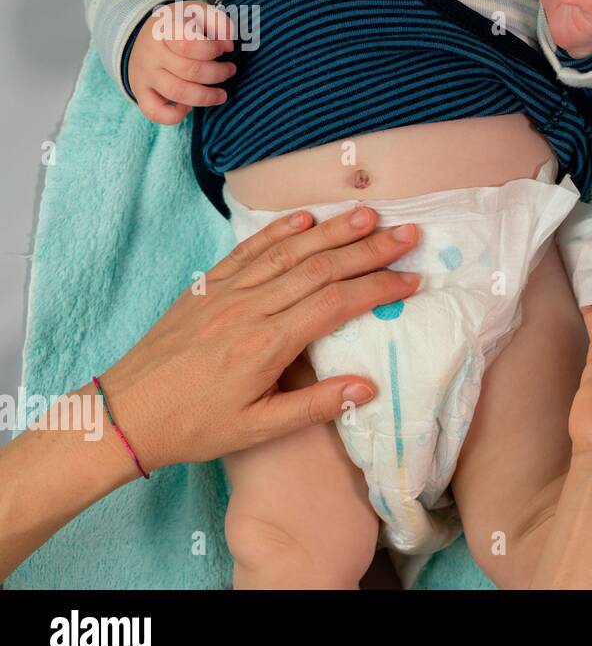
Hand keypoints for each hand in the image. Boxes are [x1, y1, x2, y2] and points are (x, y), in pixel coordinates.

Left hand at [96, 206, 421, 471]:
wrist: (125, 414)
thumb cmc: (194, 427)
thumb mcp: (257, 430)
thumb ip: (315, 406)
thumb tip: (368, 386)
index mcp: (267, 345)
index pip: (337, 304)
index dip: (379, 288)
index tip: (412, 280)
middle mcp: (251, 308)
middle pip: (322, 268)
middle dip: (370, 249)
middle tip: (408, 234)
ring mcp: (226, 291)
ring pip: (291, 251)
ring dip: (333, 230)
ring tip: (369, 215)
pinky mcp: (207, 286)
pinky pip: (250, 249)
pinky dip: (280, 230)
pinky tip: (306, 218)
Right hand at [127, 0, 237, 124]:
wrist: (148, 34)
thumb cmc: (182, 24)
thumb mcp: (199, 12)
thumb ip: (219, 21)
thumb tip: (229, 44)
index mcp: (164, 29)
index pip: (188, 43)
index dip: (214, 49)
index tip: (225, 48)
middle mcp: (151, 52)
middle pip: (190, 71)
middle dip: (219, 73)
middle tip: (230, 70)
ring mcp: (144, 74)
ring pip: (178, 92)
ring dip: (207, 97)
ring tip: (222, 94)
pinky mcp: (141, 92)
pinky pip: (154, 112)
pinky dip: (175, 115)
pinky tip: (188, 106)